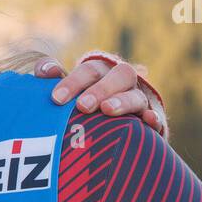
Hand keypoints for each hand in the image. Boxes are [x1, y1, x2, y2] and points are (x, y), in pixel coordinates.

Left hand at [34, 54, 167, 138]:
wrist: (107, 130)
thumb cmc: (78, 104)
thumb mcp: (66, 90)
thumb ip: (52, 75)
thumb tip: (44, 71)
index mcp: (102, 72)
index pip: (90, 70)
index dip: (73, 81)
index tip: (56, 98)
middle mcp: (123, 82)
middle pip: (119, 76)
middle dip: (100, 89)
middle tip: (82, 106)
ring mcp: (140, 101)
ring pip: (136, 96)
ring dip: (123, 101)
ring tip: (107, 110)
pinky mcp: (151, 122)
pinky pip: (157, 118)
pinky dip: (154, 118)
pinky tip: (148, 121)